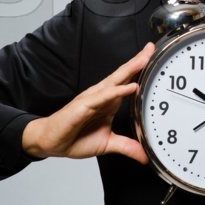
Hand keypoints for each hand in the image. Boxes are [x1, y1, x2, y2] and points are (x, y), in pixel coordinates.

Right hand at [21, 42, 153, 163]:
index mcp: (109, 101)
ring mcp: (92, 99)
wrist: (51, 142)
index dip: (139, 69)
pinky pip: (103, 96)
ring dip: (130, 70)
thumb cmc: (75, 138)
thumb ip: (127, 147)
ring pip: (114, 81)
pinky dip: (117, 91)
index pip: (127, 81)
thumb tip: (144, 156)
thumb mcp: (108, 144)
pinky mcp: (83, 106)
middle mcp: (102, 96)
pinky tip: (130, 87)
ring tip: (144, 59)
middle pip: (123, 75)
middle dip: (138, 61)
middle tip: (151, 48)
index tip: (153, 58)